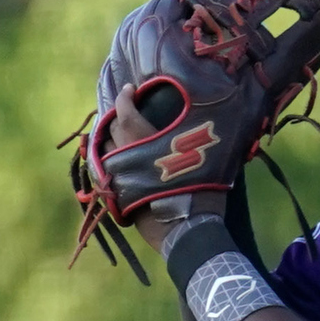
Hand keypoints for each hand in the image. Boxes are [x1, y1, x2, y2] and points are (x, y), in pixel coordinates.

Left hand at [109, 84, 226, 252]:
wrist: (187, 232)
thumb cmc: (202, 193)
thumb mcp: (211, 160)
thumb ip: (201, 141)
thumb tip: (213, 122)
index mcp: (146, 145)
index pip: (127, 114)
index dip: (126, 98)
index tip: (129, 88)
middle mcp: (127, 158)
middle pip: (113, 130)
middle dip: (117, 116)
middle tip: (126, 108)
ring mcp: (120, 179)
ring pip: (107, 151)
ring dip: (112, 138)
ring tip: (123, 132)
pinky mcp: (119, 197)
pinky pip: (110, 171)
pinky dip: (114, 160)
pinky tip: (124, 159)